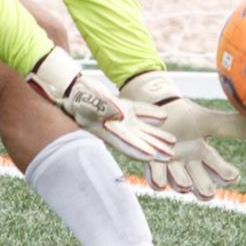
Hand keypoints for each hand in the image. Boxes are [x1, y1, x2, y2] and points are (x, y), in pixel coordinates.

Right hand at [28, 48, 174, 164]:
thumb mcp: (90, 101)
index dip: (139, 151)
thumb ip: (105, 107)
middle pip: (138, 141)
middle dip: (154, 149)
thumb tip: (121, 114)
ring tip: (172, 143)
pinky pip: (139, 112)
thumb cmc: (79, 95)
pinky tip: (164, 118)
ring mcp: (119, 118)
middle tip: (171, 157)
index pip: (125, 144)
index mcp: (106, 130)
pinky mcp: (121, 107)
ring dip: (156, 136)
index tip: (153, 157)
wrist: (72, 87)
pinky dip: (151, 115)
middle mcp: (115, 128)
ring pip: (142, 129)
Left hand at [120, 70, 245, 199]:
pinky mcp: (152, 163)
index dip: (225, 172)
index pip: (217, 166)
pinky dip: (158, 180)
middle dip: (204, 188)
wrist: (157, 111)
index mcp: (202, 153)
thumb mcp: (207, 120)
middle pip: (199, 180)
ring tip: (186, 185)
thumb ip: (229, 125)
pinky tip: (160, 184)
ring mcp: (170, 165)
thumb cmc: (184, 116)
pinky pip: (156, 176)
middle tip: (209, 195)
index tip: (234, 177)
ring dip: (181, 183)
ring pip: (177, 181)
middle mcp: (188, 164)